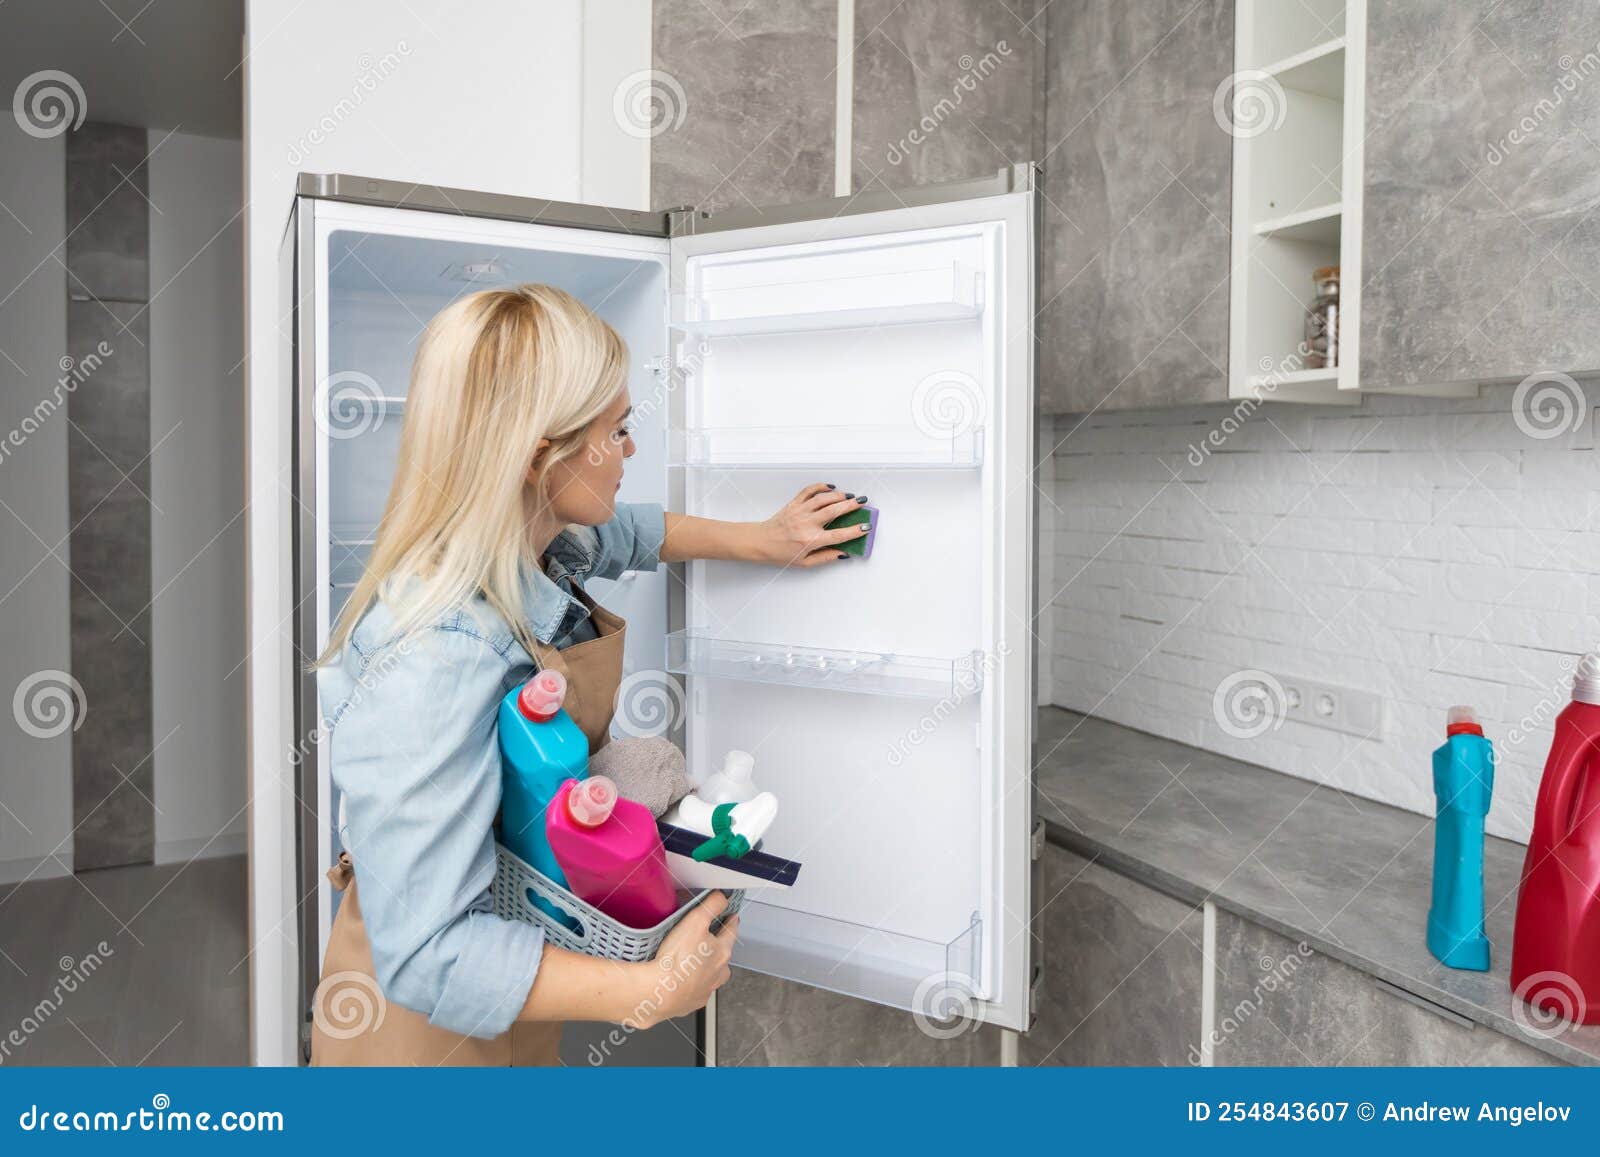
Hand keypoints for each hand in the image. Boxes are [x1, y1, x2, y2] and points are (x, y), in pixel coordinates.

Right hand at [629, 892, 738, 1027]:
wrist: (660, 992)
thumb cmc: (678, 959)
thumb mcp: (696, 920)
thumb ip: (712, 906)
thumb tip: (721, 898)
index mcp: (722, 952)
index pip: (731, 932)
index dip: (730, 922)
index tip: (732, 918)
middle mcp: (717, 973)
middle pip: (723, 957)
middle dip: (719, 948)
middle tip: (709, 941)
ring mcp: (705, 989)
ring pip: (711, 976)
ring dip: (706, 969)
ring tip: (693, 963)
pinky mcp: (690, 1002)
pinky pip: (695, 992)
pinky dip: (690, 985)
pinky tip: (680, 981)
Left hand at [754, 483, 871, 567]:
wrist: (760, 542)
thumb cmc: (781, 554)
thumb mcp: (805, 563)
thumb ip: (825, 557)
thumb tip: (843, 553)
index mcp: (810, 541)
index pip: (838, 535)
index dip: (854, 531)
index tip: (865, 527)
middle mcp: (806, 524)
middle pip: (834, 511)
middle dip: (851, 505)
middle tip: (862, 502)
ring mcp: (799, 512)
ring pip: (823, 498)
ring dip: (838, 495)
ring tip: (850, 495)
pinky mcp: (793, 504)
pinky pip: (809, 491)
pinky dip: (821, 486)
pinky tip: (830, 487)